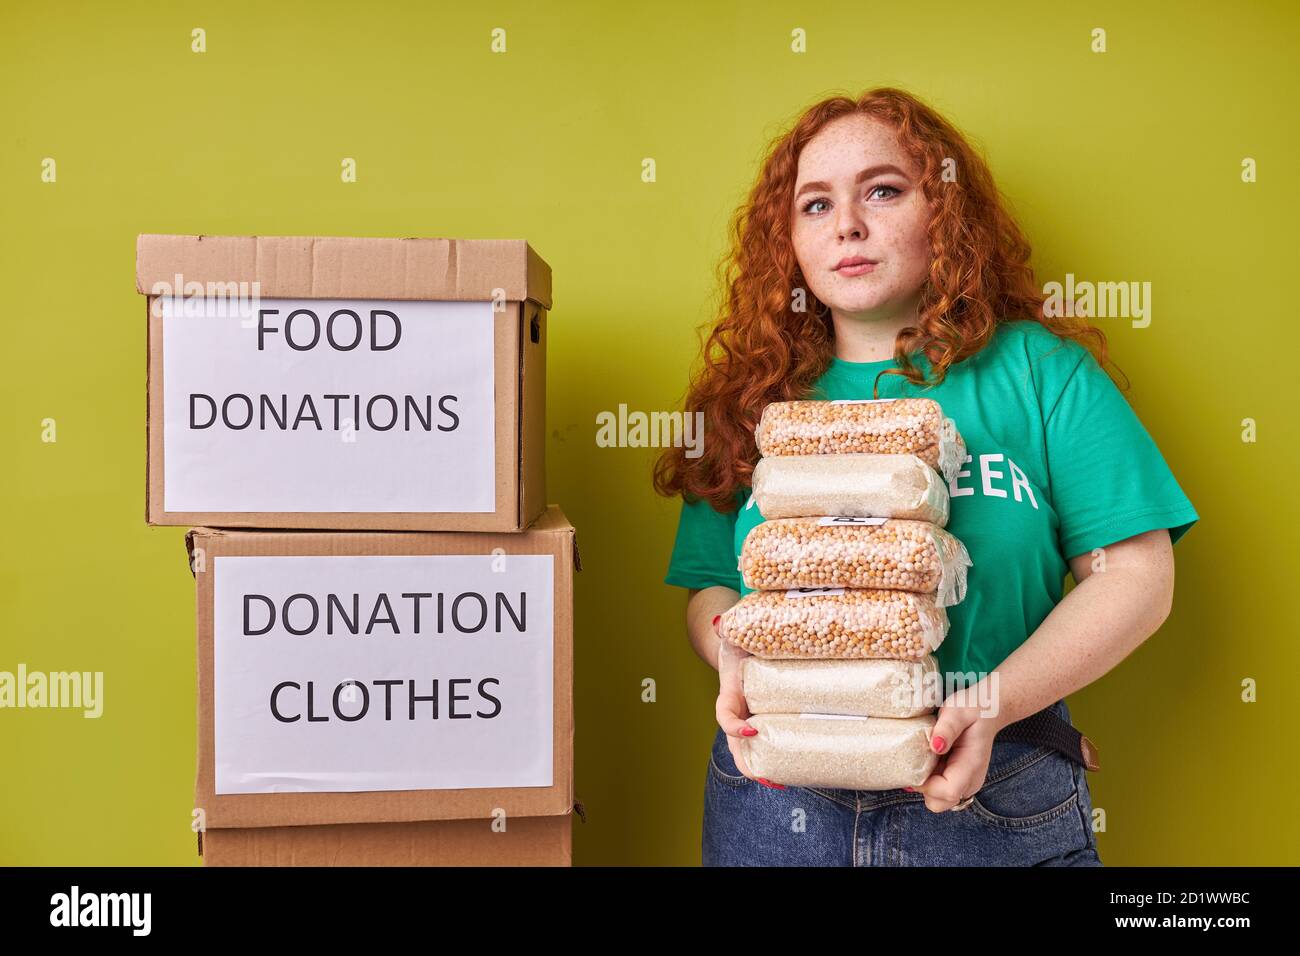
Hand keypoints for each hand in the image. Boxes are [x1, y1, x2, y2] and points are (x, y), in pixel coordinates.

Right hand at [713, 615, 784, 789]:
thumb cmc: (738, 644)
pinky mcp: (767, 722)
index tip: (750, 729)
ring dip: (763, 769)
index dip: (733, 726)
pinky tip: (794, 769)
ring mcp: (751, 720)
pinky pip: (770, 743)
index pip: (724, 714)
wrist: (745, 651)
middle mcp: (737, 712)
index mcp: (728, 693)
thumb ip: (726, 629)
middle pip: (736, 746)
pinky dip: (778, 759)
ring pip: (751, 751)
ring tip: (783, 782)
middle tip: (767, 777)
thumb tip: (719, 624)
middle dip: (749, 764)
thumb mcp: (732, 635)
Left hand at [909, 694, 999, 812]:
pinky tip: (931, 759)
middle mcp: (970, 782)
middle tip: (919, 760)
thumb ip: (947, 727)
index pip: (947, 792)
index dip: (925, 785)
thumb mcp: (957, 711)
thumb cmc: (972, 708)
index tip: (914, 764)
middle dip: (923, 787)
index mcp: (971, 767)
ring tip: (926, 757)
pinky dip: (929, 779)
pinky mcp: (958, 781)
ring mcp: (965, 783)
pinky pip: (938, 790)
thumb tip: (936, 746)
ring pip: (936, 799)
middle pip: (939, 803)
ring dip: (925, 783)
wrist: (988, 711)